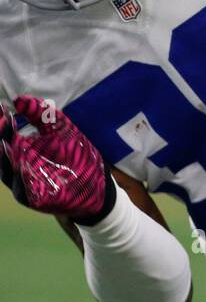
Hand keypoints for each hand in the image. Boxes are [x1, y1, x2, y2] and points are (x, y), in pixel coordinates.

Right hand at [0, 95, 113, 223]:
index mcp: (19, 155)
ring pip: (9, 174)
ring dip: (8, 158)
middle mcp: (17, 172)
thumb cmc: (76, 155)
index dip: (2, 126)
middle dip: (1, 138)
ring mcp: (26, 188)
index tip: (2, 108)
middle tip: (4, 121)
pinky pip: (26, 191)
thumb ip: (41, 116)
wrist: (100, 186)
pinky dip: (23, 178)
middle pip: (3, 156)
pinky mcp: (38, 201)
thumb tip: (18, 100)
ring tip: (7, 141)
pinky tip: (22, 164)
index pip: (4, 139)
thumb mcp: (61, 131)